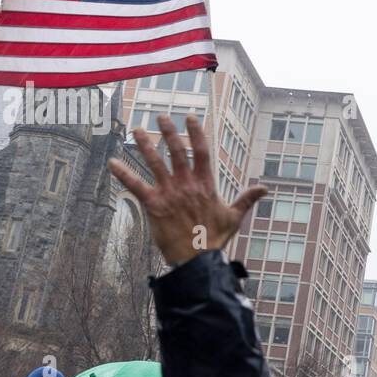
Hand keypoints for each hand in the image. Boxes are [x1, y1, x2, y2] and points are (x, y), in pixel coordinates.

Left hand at [108, 114, 267, 265]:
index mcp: (206, 185)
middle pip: (177, 151)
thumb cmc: (215, 239)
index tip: (190, 118)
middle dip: (168, 132)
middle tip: (160, 117)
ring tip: (137, 130)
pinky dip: (123, 174)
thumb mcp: (234, 217)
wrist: (198, 260)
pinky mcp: (154, 205)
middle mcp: (187, 184)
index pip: (201, 152)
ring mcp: (170, 193)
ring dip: (145, 145)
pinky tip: (112, 162)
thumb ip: (246, 199)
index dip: (195, 133)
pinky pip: (136, 185)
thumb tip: (264, 188)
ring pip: (155, 163)